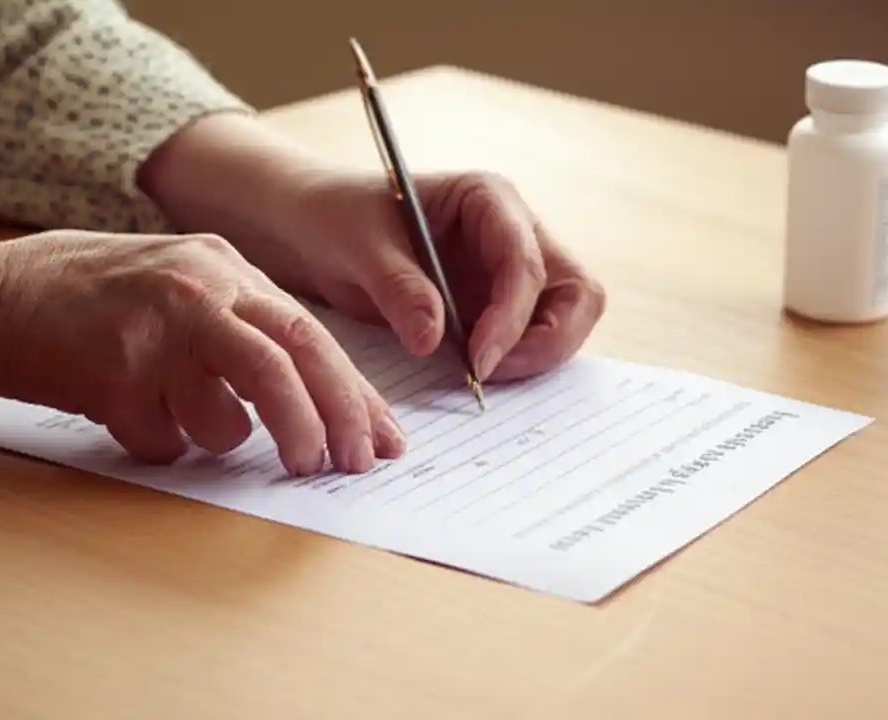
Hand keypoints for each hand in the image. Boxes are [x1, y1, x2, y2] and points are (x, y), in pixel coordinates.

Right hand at [0, 230, 405, 474]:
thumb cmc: (106, 301)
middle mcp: (195, 292)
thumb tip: (329, 400)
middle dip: (327, 421)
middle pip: (287, 361)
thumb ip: (252, 327)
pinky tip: (135, 414)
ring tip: (192, 420)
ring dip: (224, 437)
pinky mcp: (111, 378)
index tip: (384, 439)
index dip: (354, 393)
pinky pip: (165, 442)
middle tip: (347, 465)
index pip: (310, 335)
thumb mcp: (188, 286)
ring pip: (227, 419)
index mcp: (225, 269)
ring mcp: (152, 334)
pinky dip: (163, 444)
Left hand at [264, 171, 606, 381]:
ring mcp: (511, 274)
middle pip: (577, 291)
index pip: (527, 261)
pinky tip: (472, 374)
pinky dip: (516, 364)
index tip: (479, 360)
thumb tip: (433, 340)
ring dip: (536, 356)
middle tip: (493, 375)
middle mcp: (515, 233)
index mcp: (488, 199)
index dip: (512, 316)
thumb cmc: (335, 217)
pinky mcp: (498, 308)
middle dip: (549, 340)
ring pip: (566, 321)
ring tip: (478, 375)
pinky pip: (532, 342)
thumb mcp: (357, 245)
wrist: (311, 230)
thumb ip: (398, 287)